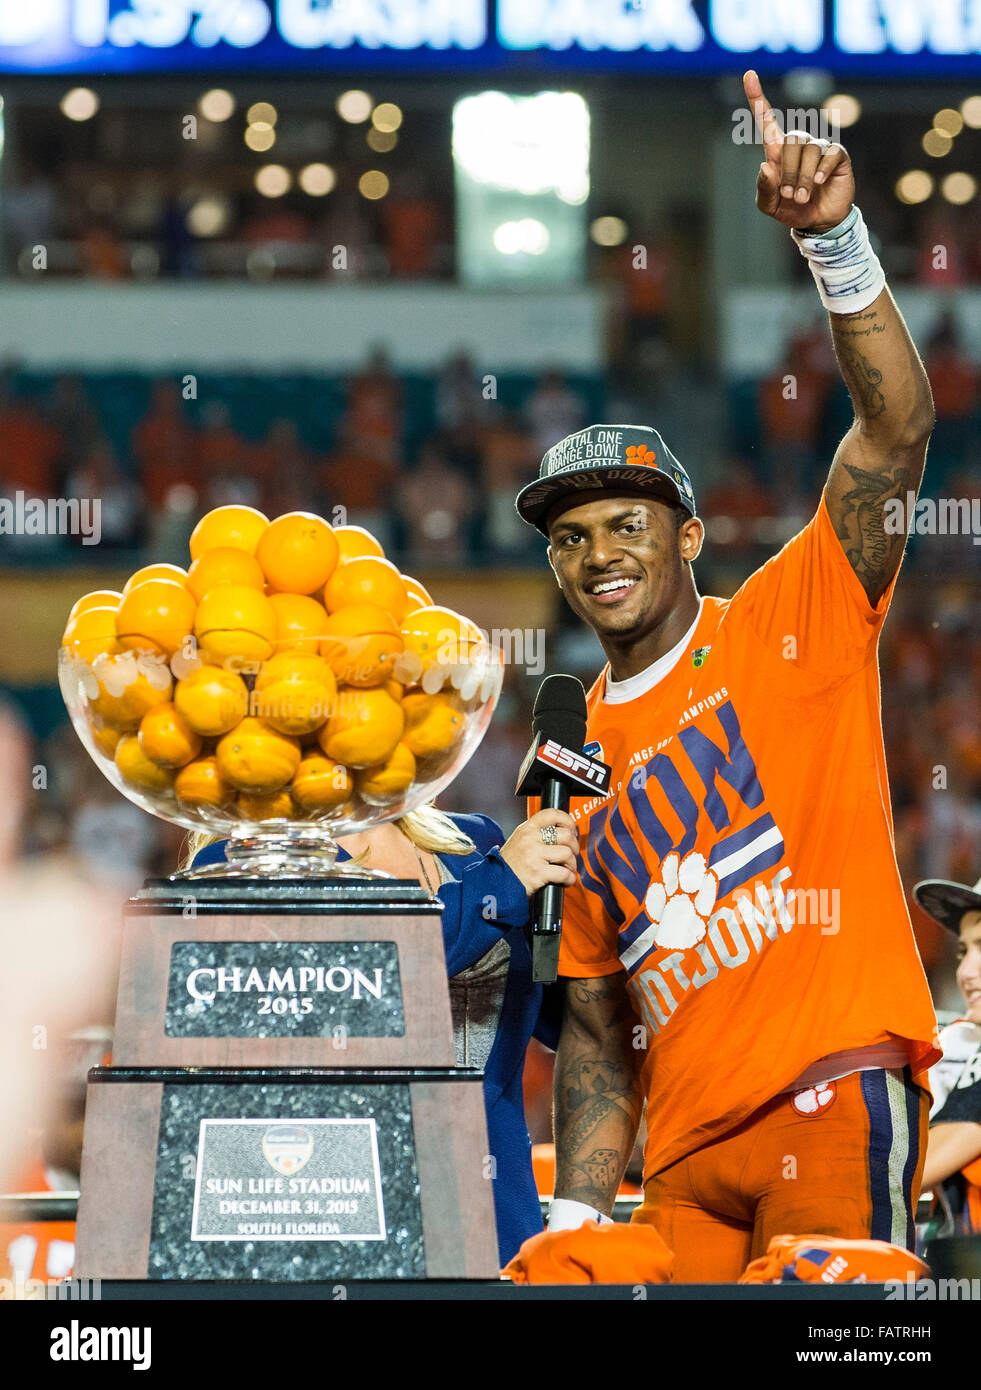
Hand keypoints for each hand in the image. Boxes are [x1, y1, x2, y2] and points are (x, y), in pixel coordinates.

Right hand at [500, 809, 578, 895]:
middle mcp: (530, 839)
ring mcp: (534, 855)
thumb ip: (536, 834)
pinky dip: (569, 879)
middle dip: (574, 846)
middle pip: (565, 835)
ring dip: (572, 864)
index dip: (567, 820)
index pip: (551, 814)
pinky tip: (565, 881)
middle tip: (571, 854)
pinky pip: (564, 873)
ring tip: (567, 869)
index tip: (571, 829)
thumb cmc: (510, 864)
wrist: (496, 884)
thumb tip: (562, 831)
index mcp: (526, 829)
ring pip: (567, 854)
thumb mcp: (519, 840)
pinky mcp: (538, 873)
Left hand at [743, 69, 853, 232]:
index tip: (749, 74)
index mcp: (778, 152)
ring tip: (803, 196)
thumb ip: (764, 188)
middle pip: (790, 141)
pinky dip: (820, 170)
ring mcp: (819, 148)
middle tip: (790, 194)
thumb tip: (766, 165)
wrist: (818, 223)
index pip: (767, 121)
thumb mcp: (770, 206)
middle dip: (787, 172)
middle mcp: (799, 144)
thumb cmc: (791, 209)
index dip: (757, 98)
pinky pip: (828, 154)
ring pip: (808, 150)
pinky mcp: (837, 155)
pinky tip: (819, 182)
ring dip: (802, 177)